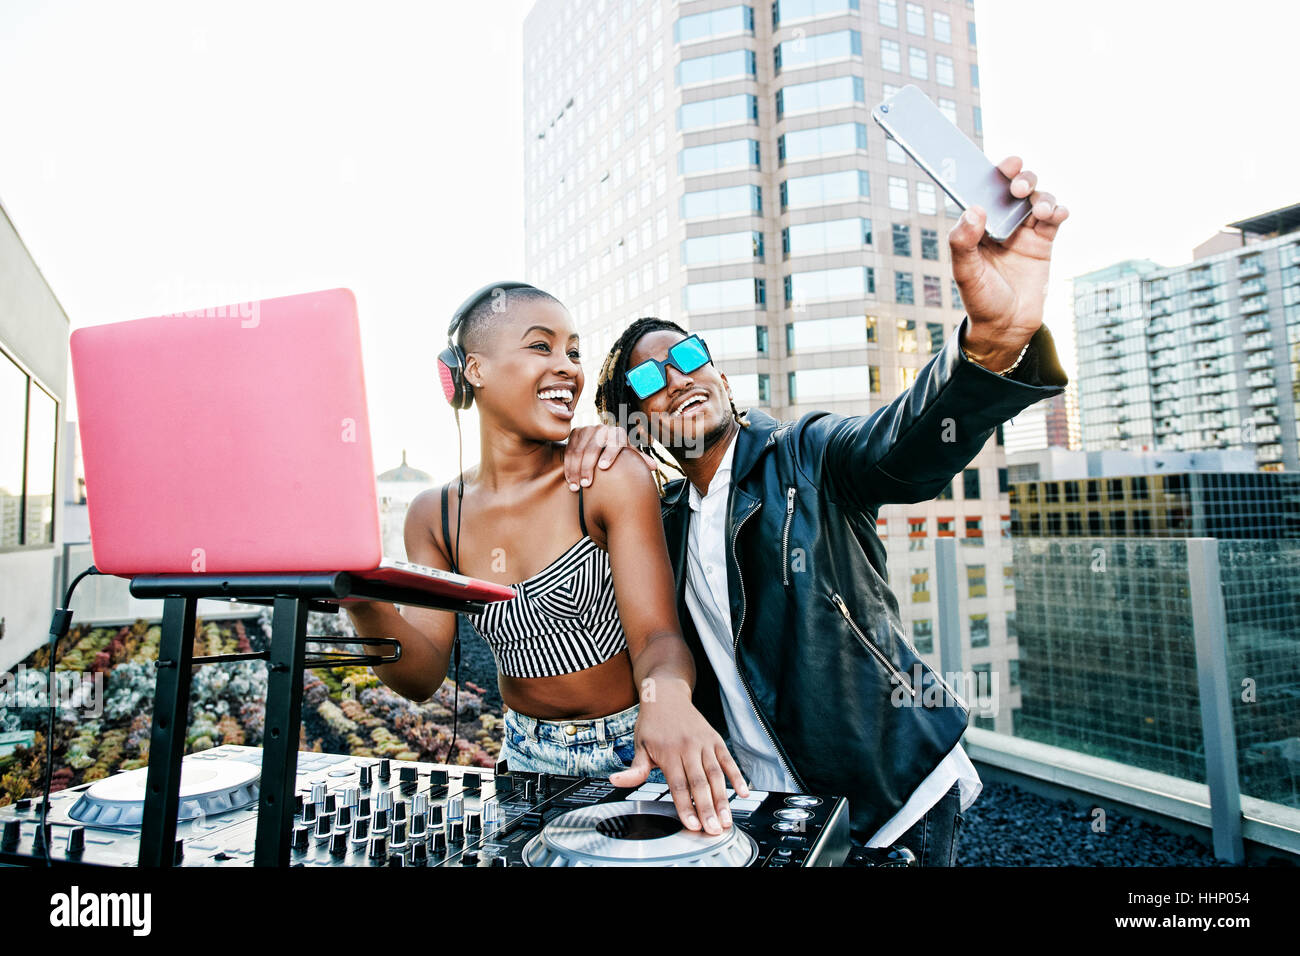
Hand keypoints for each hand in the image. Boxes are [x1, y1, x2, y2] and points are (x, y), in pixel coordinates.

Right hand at [562, 425, 654, 491]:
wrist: (602, 441)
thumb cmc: (619, 453)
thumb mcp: (628, 455)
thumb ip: (638, 460)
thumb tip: (653, 466)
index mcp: (618, 433)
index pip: (615, 441)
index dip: (610, 453)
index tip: (604, 468)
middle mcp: (602, 428)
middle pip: (593, 447)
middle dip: (588, 466)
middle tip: (587, 484)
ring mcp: (587, 429)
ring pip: (579, 450)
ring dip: (575, 470)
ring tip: (576, 487)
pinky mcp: (575, 432)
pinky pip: (569, 450)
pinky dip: (568, 466)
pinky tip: (570, 480)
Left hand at [609, 685, 748, 833]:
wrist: (666, 695)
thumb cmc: (652, 724)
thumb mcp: (639, 746)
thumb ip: (634, 770)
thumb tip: (615, 782)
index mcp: (668, 753)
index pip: (677, 785)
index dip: (686, 807)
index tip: (693, 825)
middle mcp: (688, 748)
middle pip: (699, 783)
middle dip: (707, 809)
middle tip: (714, 830)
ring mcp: (704, 743)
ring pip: (715, 774)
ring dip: (723, 798)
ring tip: (727, 819)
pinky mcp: (715, 739)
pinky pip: (728, 760)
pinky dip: (737, 776)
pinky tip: (743, 792)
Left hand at [950, 156, 1069, 371]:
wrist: (1006, 327)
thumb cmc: (980, 299)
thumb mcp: (966, 273)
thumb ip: (963, 242)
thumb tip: (974, 210)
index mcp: (978, 226)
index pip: (985, 190)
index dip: (994, 173)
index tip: (1004, 165)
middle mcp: (1001, 224)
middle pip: (1014, 188)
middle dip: (1020, 178)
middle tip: (1018, 187)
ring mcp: (1024, 232)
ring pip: (1037, 199)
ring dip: (1041, 195)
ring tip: (1040, 208)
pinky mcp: (1043, 243)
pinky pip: (1054, 218)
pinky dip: (1059, 210)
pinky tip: (1057, 214)